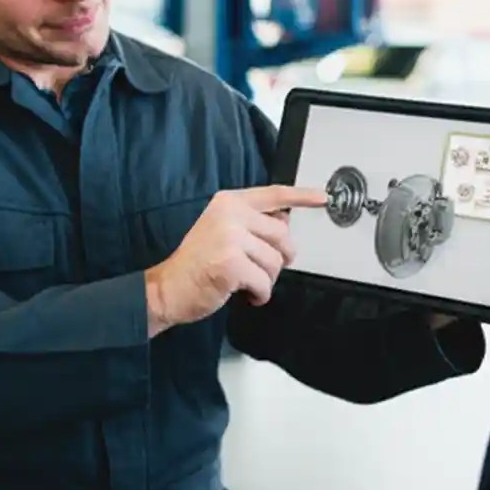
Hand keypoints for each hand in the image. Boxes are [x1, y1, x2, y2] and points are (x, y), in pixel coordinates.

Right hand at [144, 185, 326, 335]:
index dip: (301, 196)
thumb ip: (252, 223)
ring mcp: (230, 238)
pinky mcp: (231, 264)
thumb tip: (286, 223)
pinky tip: (245, 294)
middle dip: (280, 259)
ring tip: (245, 282)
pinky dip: (260, 295)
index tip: (321, 198)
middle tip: (263, 269)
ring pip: (275, 262)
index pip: (274, 194)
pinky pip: (265, 283)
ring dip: (266, 280)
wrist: (167, 288)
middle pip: (282, 235)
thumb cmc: (197, 263)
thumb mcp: (221, 231)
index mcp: (228, 202)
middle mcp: (229, 215)